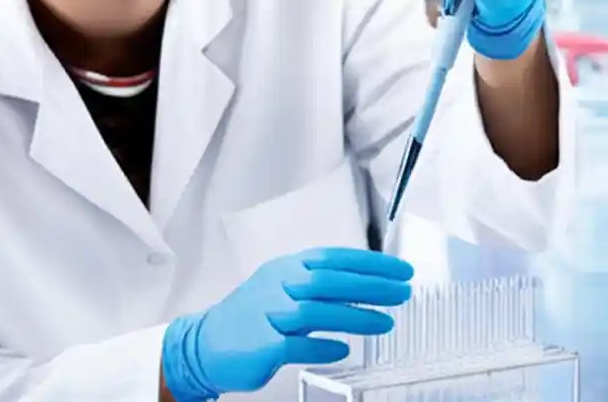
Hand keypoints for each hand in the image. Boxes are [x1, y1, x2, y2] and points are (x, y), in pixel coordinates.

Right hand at [161, 247, 412, 400]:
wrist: (204, 344)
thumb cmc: (251, 315)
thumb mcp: (284, 286)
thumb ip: (321, 283)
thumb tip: (369, 283)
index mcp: (287, 267)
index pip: (334, 258)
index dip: (371, 263)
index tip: (401, 270)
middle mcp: (277, 285)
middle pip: (329, 281)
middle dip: (371, 286)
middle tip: (402, 292)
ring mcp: (267, 314)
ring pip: (316, 311)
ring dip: (355, 317)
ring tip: (385, 323)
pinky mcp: (261, 345)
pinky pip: (296, 345)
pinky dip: (322, 347)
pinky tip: (343, 350)